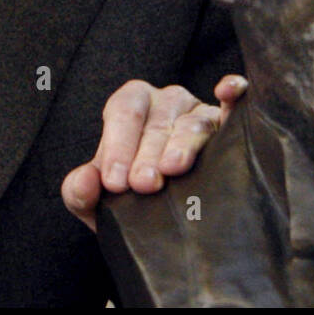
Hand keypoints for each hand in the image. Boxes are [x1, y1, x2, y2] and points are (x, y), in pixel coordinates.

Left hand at [62, 73, 247, 230]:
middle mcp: (168, 102)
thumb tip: (85, 182)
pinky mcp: (229, 125)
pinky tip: (226, 92)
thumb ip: (80, 190)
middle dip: (148, 153)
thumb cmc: (130, 197)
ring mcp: (200, 111)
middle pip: (158, 120)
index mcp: (132, 105)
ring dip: (183, 142)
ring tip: (174, 167)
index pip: (124, 112)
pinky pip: (234, 104)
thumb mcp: (98, 199)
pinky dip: (233, 93)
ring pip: (193, 121)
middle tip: (143, 184)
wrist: (166, 222)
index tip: (115, 181)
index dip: (118, 144)